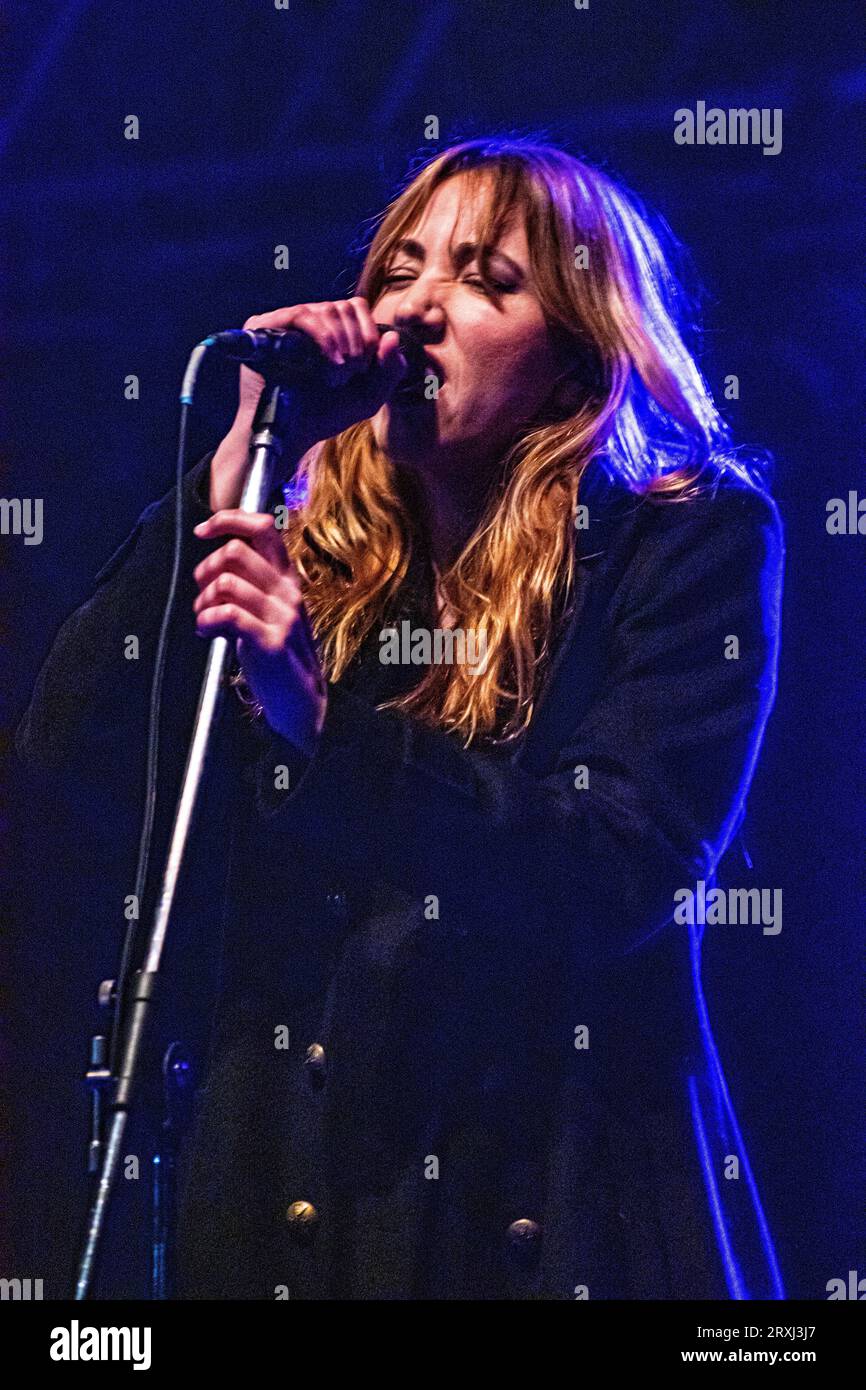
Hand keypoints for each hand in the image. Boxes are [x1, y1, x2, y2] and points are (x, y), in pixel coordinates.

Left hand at [192, 510, 326, 755]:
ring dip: (202, 601)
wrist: (302, 701)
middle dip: (205, 569)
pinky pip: (225, 614)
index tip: (203, 531)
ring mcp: (282, 616)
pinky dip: (204, 621)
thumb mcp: (270, 610)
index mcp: (288, 579)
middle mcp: (288, 591)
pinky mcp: (270, 641)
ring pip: (225, 583)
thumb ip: (251, 583)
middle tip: (202, 594)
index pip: (263, 527)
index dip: (228, 520)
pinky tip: (205, 632)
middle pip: (235, 552)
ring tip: (204, 619)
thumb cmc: (279, 654)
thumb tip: (215, 560)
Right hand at [209, 296, 408, 509]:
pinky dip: (323, 336)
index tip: (367, 365)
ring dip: (341, 342)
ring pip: (325, 309)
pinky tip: (330, 363)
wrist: (291, 435)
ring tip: (337, 375)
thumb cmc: (324, 416)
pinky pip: (301, 314)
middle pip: (344, 306)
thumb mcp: (368, 396)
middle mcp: (306, 323)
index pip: (355, 309)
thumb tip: (394, 337)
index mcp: (329, 331)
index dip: (369, 331)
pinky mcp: (264, 326)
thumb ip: (389, 370)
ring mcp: (284, 323)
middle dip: (357, 340)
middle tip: (352, 372)